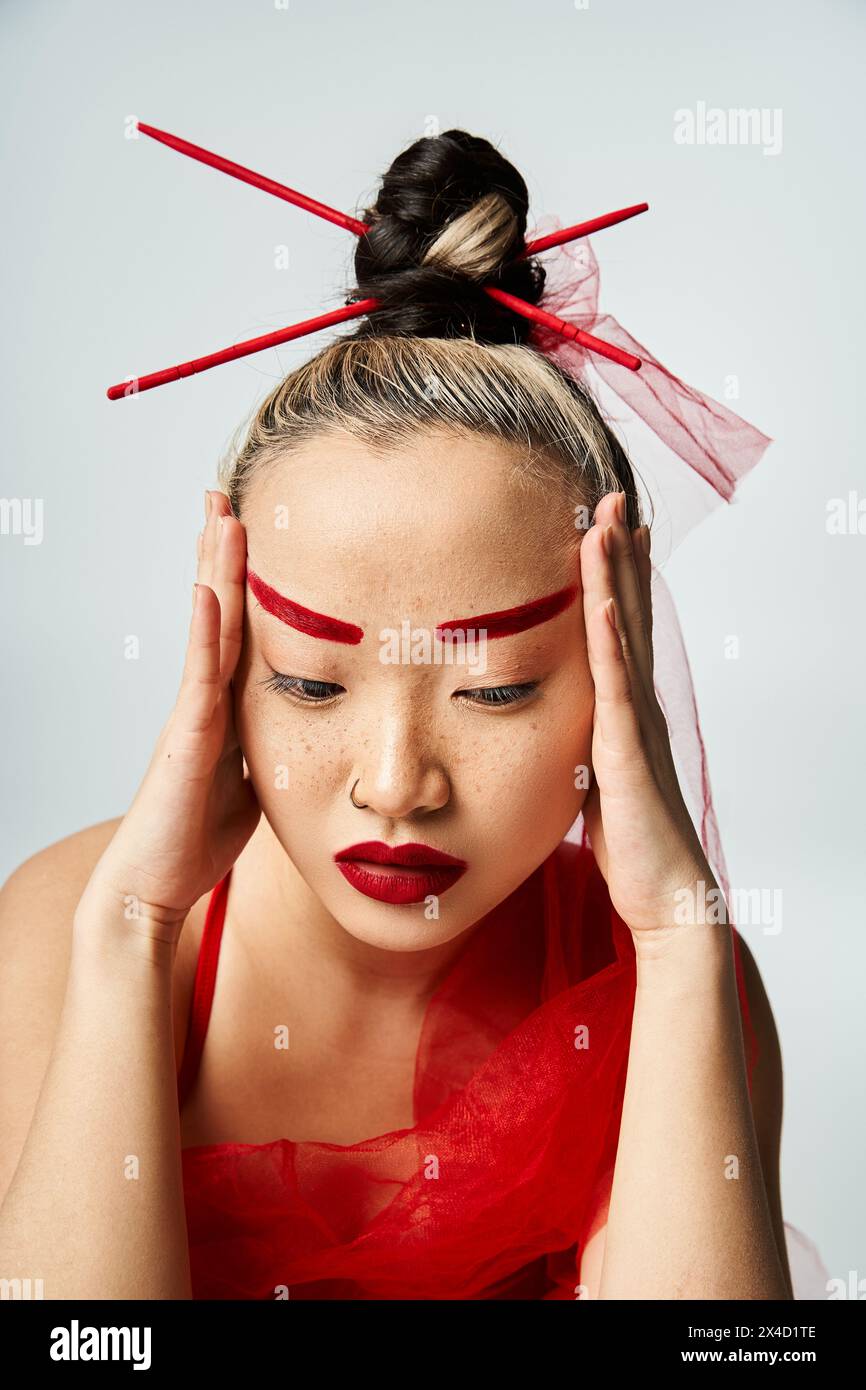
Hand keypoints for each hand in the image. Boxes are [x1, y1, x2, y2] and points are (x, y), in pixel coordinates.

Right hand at [81, 490, 259, 937]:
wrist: (154, 887)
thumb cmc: (197, 840)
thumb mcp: (254, 783)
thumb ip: (270, 749)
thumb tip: (306, 735)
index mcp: (225, 706)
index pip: (240, 629)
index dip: (245, 581)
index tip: (251, 531)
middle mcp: (205, 699)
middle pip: (220, 613)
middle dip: (223, 555)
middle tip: (227, 496)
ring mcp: (192, 714)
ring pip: (209, 631)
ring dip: (216, 572)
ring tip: (220, 517)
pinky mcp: (187, 739)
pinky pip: (199, 677)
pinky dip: (206, 632)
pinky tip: (211, 591)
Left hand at [579, 491, 715, 939]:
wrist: (663, 895)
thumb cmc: (629, 846)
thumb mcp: (594, 782)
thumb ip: (581, 748)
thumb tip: (556, 733)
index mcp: (625, 712)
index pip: (620, 631)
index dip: (616, 579)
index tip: (607, 529)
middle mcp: (637, 706)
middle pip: (628, 615)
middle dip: (620, 556)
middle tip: (612, 497)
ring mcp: (636, 723)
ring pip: (624, 634)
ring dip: (615, 576)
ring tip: (608, 521)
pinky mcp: (627, 749)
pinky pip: (615, 683)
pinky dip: (608, 637)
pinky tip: (600, 596)